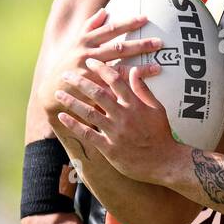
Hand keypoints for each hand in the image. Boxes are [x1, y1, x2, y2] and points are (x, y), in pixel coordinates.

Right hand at [40, 8, 160, 127]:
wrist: (52, 92)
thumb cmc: (69, 64)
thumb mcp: (75, 44)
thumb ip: (89, 27)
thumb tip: (105, 11)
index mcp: (84, 42)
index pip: (110, 30)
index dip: (127, 23)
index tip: (145, 18)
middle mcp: (87, 56)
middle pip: (118, 48)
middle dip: (140, 45)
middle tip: (160, 42)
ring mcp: (89, 74)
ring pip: (118, 70)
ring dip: (140, 69)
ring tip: (158, 67)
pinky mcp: (91, 92)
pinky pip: (113, 90)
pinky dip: (128, 89)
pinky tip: (143, 89)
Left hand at [55, 57, 181, 184]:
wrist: (165, 161)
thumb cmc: (161, 134)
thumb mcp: (157, 109)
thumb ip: (143, 90)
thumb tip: (134, 71)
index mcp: (135, 105)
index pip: (116, 81)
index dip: (101, 69)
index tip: (89, 62)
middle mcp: (124, 116)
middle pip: (98, 94)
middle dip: (80, 82)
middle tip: (66, 74)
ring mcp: (115, 132)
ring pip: (89, 113)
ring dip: (72, 102)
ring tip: (58, 94)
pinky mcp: (109, 148)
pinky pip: (88, 134)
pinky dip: (74, 125)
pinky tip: (62, 117)